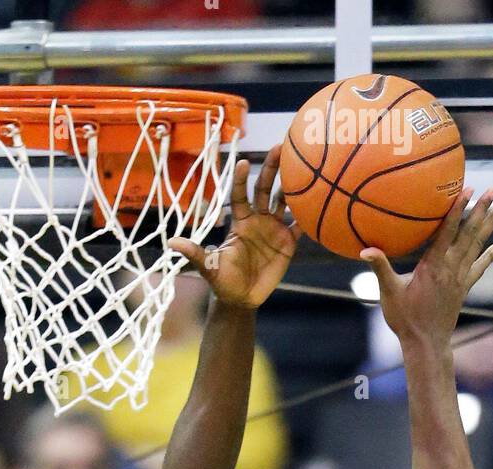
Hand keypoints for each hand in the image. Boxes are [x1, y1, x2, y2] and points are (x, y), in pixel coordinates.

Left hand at [169, 146, 298, 308]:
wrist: (241, 299)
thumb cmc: (223, 281)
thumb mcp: (208, 267)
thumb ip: (194, 253)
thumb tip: (171, 243)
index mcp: (240, 222)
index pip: (240, 195)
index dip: (241, 180)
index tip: (243, 162)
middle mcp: (258, 220)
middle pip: (266, 189)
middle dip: (272, 168)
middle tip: (281, 146)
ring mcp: (274, 229)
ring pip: (285, 201)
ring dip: (294, 185)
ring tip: (306, 166)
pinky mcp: (288, 242)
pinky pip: (300, 225)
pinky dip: (309, 214)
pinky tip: (321, 199)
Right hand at [361, 188, 492, 342]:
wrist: (426, 344)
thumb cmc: (405, 319)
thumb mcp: (388, 293)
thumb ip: (380, 269)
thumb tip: (364, 251)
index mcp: (433, 266)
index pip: (448, 232)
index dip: (457, 210)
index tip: (467, 191)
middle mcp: (450, 269)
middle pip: (469, 234)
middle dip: (482, 210)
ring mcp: (459, 279)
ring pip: (478, 246)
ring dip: (490, 225)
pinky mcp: (463, 289)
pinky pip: (478, 268)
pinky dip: (488, 256)